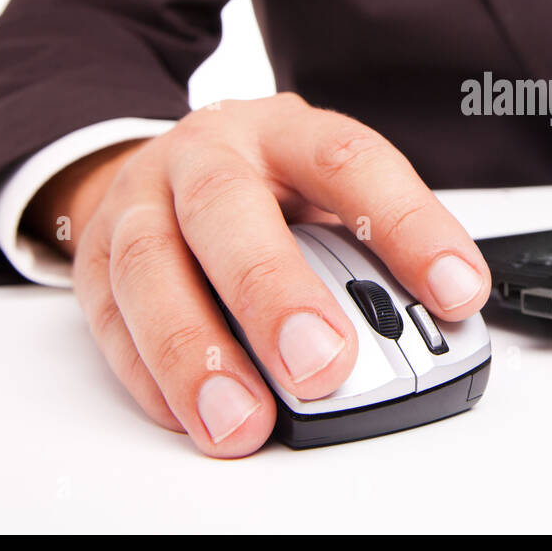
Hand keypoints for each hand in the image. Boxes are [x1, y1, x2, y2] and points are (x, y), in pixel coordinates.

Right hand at [24, 94, 489, 456]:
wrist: (169, 165)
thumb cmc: (270, 187)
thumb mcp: (328, 192)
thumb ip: (374, 249)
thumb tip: (440, 318)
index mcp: (285, 130)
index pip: (351, 160)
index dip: (408, 225)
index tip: (457, 290)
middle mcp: (207, 154)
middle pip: (227, 208)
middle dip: (273, 292)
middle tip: (323, 365)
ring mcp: (140, 201)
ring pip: (150, 268)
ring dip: (196, 353)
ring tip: (244, 420)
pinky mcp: (94, 258)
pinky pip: (110, 320)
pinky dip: (149, 375)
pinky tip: (191, 414)